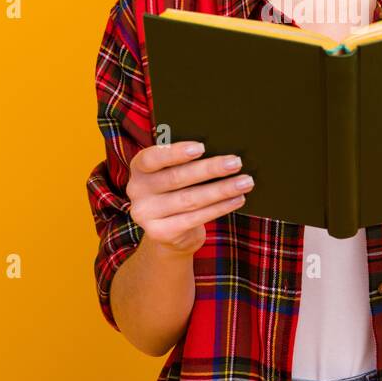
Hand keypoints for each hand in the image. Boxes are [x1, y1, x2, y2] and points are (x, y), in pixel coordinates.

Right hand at [126, 141, 254, 255]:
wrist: (168, 232)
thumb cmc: (177, 190)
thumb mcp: (172, 173)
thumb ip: (184, 162)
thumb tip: (220, 150)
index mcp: (139, 168)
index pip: (152, 157)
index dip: (176, 152)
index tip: (201, 147)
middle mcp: (136, 190)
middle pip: (177, 178)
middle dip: (210, 169)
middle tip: (236, 162)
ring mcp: (146, 214)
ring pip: (190, 199)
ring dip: (221, 189)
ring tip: (245, 182)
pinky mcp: (160, 233)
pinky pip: (195, 218)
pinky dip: (220, 208)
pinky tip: (237, 199)